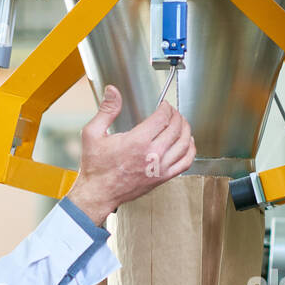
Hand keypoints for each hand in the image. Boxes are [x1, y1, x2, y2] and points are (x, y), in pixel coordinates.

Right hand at [68, 85, 195, 225]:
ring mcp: (159, 167)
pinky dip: (191, 150)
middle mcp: (152, 154)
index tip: (164, 105)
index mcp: (137, 141)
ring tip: (181, 124)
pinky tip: (187, 143)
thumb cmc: (95, 168)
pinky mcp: (162, 178)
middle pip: (176, 127)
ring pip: (185, 143)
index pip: (163, 117)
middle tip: (172, 112)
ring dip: (186, 129)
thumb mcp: (93, 134)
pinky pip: (185, 162)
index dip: (166, 107)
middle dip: (176, 115)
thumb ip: (106, 110)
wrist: (98, 193)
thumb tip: (112, 91)